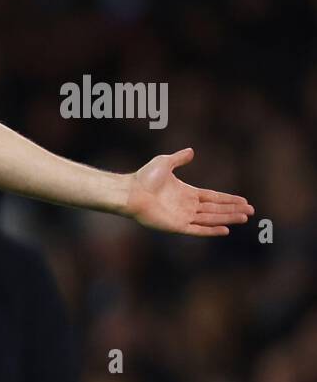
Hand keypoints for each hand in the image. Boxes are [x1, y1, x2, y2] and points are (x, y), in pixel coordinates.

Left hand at [124, 147, 252, 234]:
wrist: (131, 191)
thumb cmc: (144, 177)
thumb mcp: (165, 163)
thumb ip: (179, 159)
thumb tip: (191, 151)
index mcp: (186, 192)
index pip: (213, 197)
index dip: (228, 199)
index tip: (243, 201)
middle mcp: (187, 205)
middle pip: (215, 209)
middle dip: (233, 210)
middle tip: (251, 211)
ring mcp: (182, 216)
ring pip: (210, 218)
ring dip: (227, 218)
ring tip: (244, 218)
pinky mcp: (176, 226)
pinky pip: (197, 229)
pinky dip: (211, 230)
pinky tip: (225, 230)